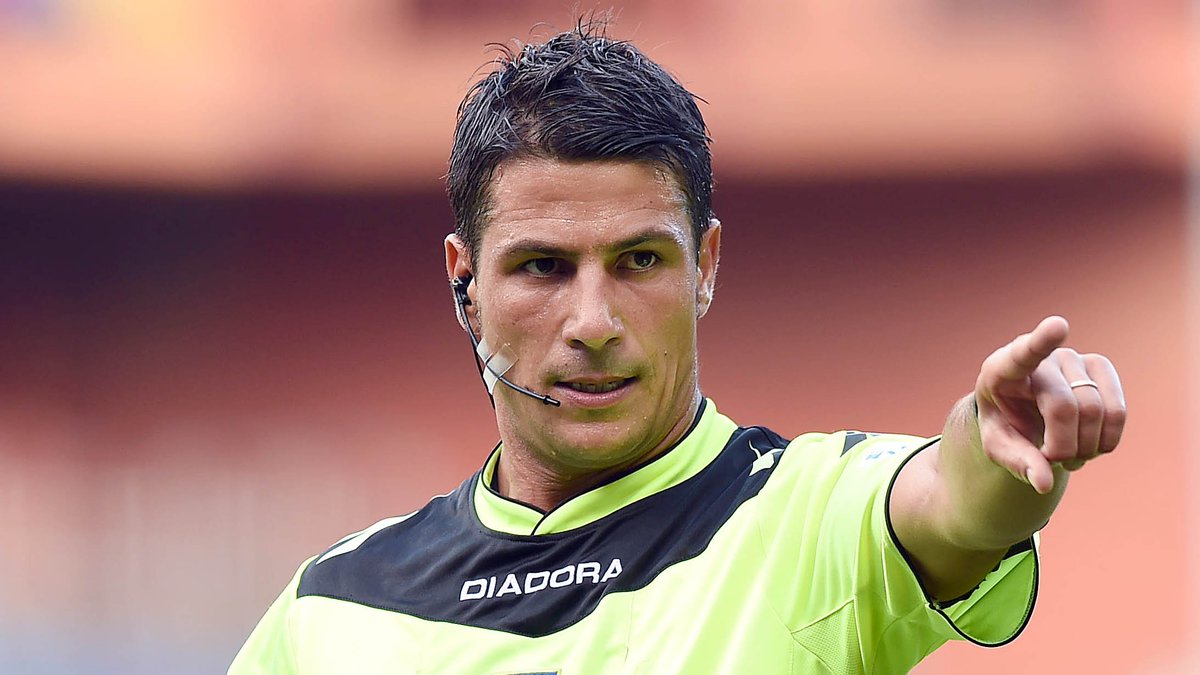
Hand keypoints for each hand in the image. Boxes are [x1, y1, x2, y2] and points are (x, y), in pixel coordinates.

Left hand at [975, 316, 1125, 494]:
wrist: (1020, 410)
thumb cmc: (1004, 423)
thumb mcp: (998, 445)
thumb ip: (1017, 461)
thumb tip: (1044, 482)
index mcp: (1003, 369)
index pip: (1024, 353)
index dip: (1042, 340)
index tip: (1058, 326)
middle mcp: (1042, 358)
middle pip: (1065, 408)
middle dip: (1063, 448)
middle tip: (1053, 462)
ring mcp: (1074, 358)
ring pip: (1097, 411)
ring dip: (1086, 448)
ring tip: (1069, 456)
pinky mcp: (1100, 368)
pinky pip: (1118, 412)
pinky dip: (1107, 441)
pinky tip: (1090, 446)